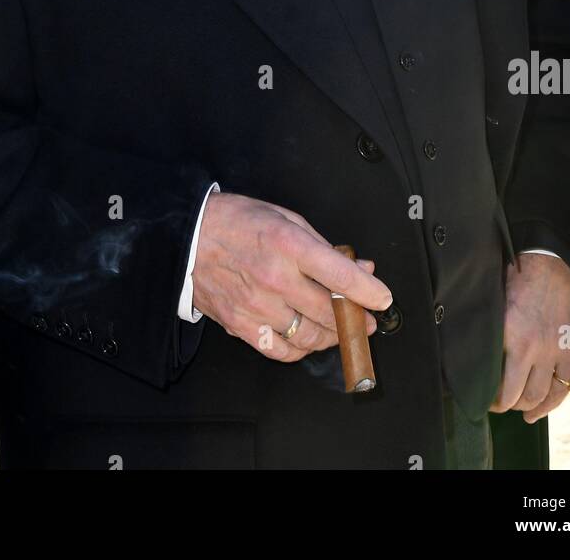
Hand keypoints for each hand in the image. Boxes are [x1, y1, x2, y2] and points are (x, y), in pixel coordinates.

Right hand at [192, 191, 392, 361]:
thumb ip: (323, 246)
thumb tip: (359, 266)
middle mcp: (275, 277)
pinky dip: (301, 349)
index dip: (368, 291)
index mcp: (288, 244)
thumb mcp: (285, 219)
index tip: (383, 299)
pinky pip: (281, 350)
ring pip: (309, 335)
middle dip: (355, 318)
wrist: (187, 238)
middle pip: (329, 310)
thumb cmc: (237, 222)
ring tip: (339, 328)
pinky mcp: (241, 325)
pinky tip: (308, 339)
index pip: (339, 275)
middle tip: (365, 318)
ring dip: (331, 335)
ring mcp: (257, 305)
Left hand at [490, 251, 569, 423]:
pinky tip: (535, 413)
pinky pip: (563, 390)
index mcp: (509, 334)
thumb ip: (489, 325)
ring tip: (515, 407)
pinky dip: (549, 406)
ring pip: (539, 397)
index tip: (478, 394)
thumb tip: (468, 342)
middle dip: (503, 405)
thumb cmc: (521, 274)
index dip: (485, 394)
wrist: (558, 263)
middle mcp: (532, 349)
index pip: (493, 380)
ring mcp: (555, 354)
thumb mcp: (496, 298)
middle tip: (495, 403)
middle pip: (516, 396)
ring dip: (524, 406)